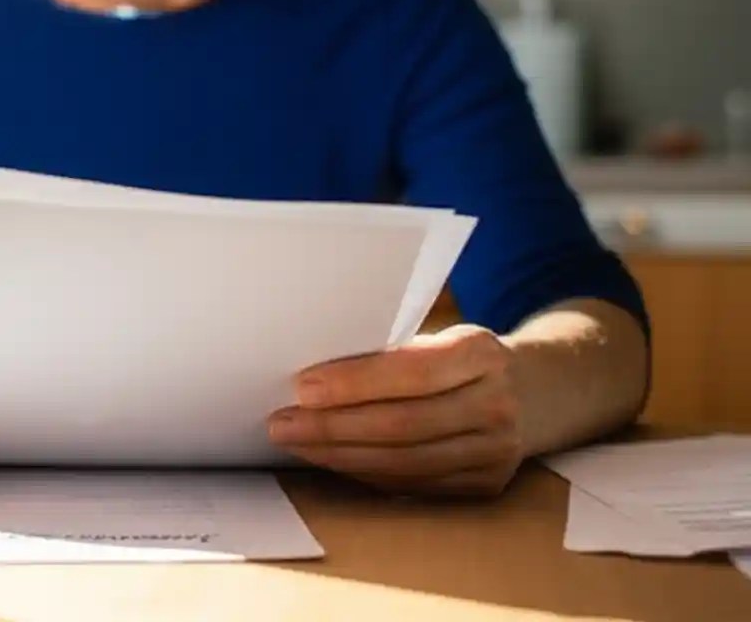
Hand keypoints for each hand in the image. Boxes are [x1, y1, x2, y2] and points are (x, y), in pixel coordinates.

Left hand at [267, 325, 522, 496]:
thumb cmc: (465, 358)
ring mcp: (496, 452)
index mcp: (484, 354)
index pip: (412, 372)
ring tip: (296, 442)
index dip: (354, 382)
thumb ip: (394, 354)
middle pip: (402, 424)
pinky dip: (364, 473)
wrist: (539, 390)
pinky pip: (411, 483)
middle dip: (333, 426)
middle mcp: (497, 405)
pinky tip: (332, 459)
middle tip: (282, 423)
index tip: (302, 387)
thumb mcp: (444, 337)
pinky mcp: (485, 485)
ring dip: (339, 455)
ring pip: (403, 461)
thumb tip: (312, 378)